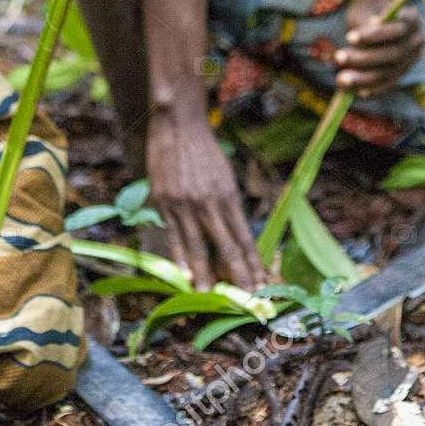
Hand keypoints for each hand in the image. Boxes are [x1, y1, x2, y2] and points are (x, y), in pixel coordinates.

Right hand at [146, 114, 261, 291]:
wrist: (178, 124)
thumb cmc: (204, 153)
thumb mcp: (224, 178)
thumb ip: (228, 207)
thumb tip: (235, 239)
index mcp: (229, 196)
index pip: (244, 239)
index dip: (253, 264)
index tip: (260, 284)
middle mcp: (210, 203)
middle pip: (227, 248)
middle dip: (237, 277)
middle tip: (244, 301)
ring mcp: (185, 204)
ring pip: (198, 247)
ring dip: (205, 275)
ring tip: (209, 296)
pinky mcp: (164, 202)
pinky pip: (174, 235)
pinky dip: (180, 257)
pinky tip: (184, 275)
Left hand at [334, 3, 422, 97]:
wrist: (378, 21)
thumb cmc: (369, 12)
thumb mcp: (366, 10)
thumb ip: (365, 22)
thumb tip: (359, 41)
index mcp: (411, 18)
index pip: (398, 26)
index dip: (376, 34)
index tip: (351, 36)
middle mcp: (416, 40)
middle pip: (394, 53)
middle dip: (364, 58)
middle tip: (339, 57)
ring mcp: (411, 59)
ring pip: (390, 72)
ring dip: (364, 78)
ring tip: (340, 79)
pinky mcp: (403, 74)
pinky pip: (389, 85)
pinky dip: (373, 90)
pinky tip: (356, 93)